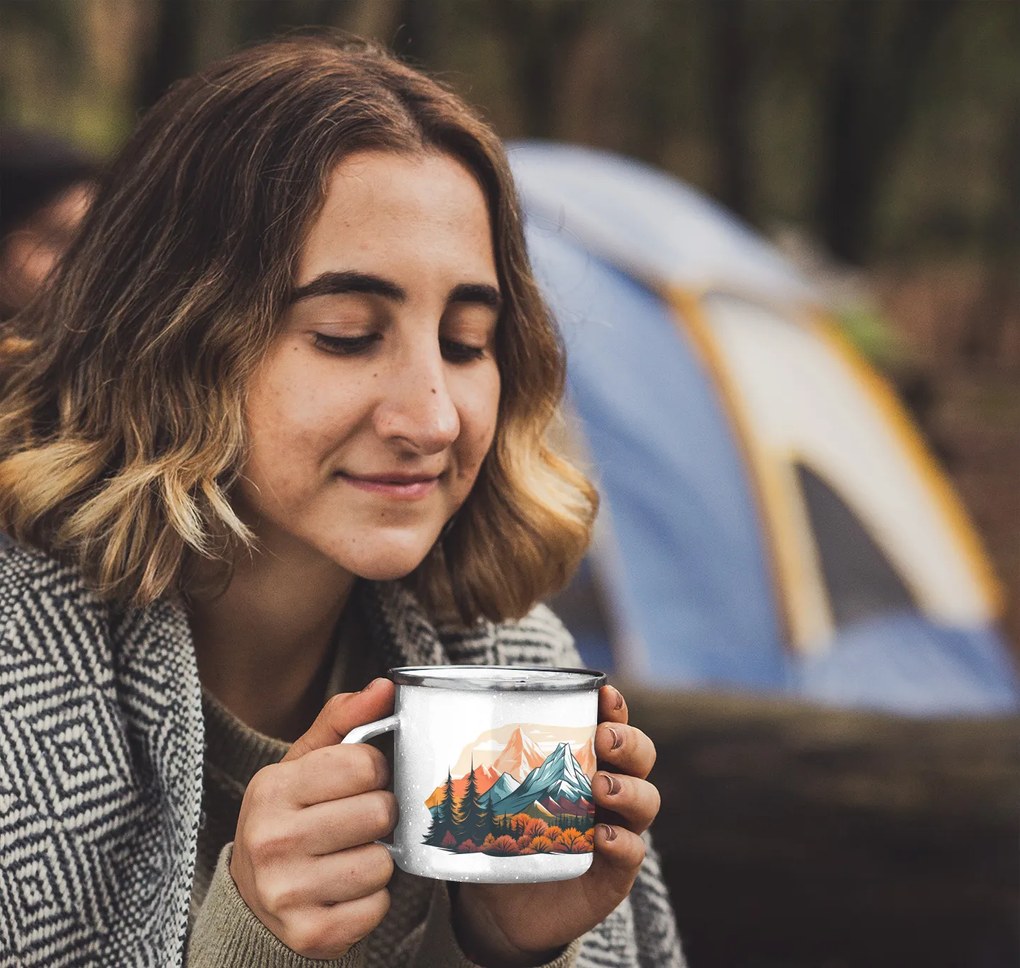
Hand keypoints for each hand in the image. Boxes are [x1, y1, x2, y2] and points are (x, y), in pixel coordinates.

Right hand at [229, 678, 396, 958]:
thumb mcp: (305, 762)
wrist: (254, 898)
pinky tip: (345, 890)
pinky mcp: (310, 934)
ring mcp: (287, 892)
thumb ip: (345, 720)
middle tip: (357, 821)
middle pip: (380, 812)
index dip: (376, 770)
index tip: (361, 781)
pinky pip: (378, 906)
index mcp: (273, 788)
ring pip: (382, 862)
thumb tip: (385, 687)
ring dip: (377, 859)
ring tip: (349, 856)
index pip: (365, 763)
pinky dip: (371, 900)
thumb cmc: (290, 816)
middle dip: (379, 814)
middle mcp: (272, 840)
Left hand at [453, 684, 659, 966]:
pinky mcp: (612, 873)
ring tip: (600, 787)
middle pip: (640, 755)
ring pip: (646, 800)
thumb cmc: (492, 832)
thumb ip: (452, 748)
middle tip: (603, 738)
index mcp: (579, 760)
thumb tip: (395, 695)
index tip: (603, 693)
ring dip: (629, 788)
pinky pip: (633, 853)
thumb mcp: (478, 789)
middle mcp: (606, 789)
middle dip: (628, 740)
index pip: (610, 723)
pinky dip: (623, 842)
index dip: (614, 706)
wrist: (495, 904)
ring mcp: (614, 829)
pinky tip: (602, 836)